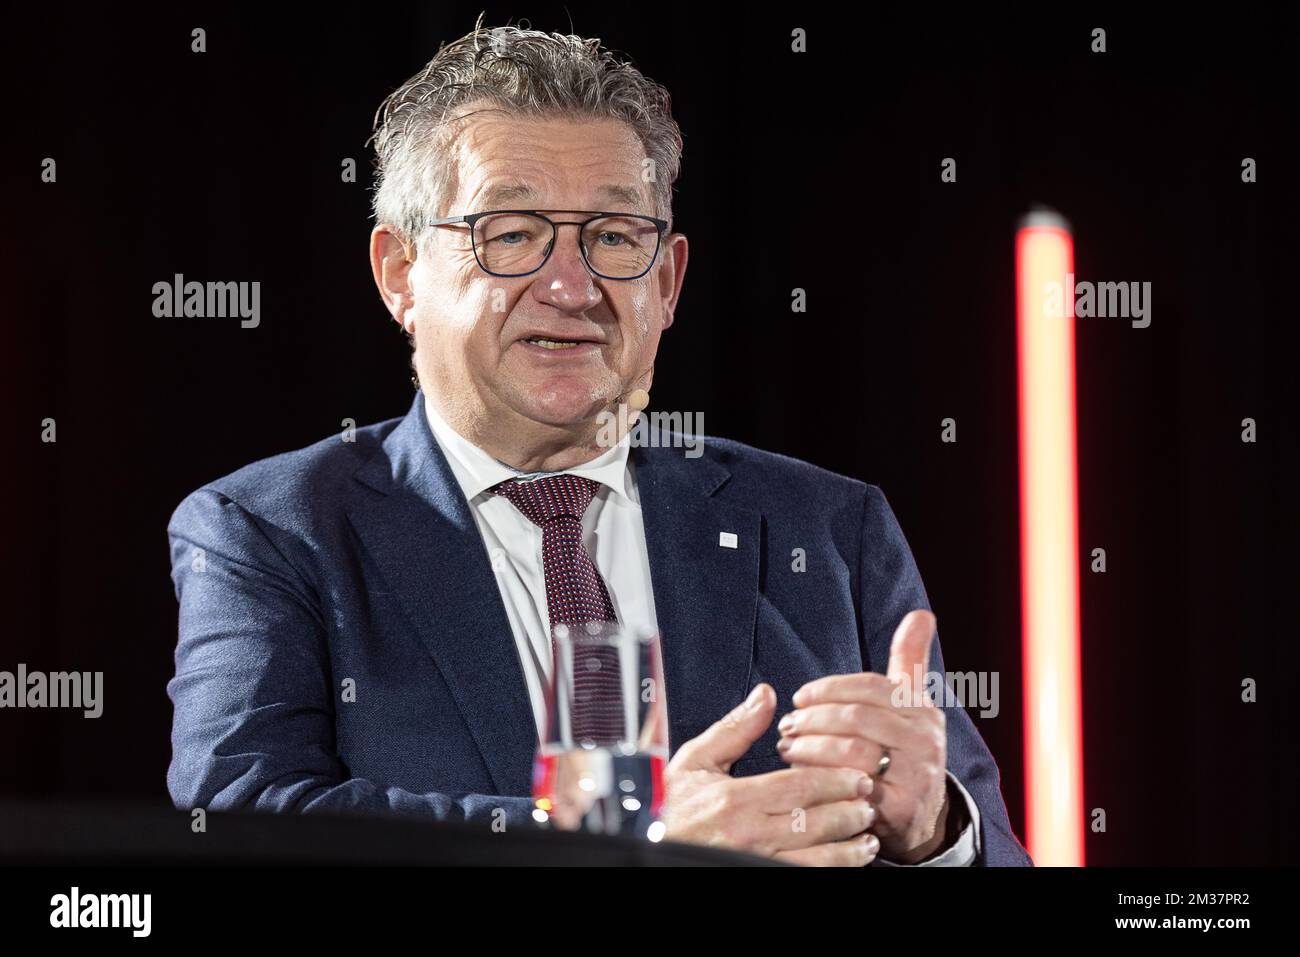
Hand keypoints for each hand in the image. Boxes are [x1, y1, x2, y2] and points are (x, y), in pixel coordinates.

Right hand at [661, 683, 881, 865]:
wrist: (645, 843)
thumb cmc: (668, 805)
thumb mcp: (695, 760)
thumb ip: (735, 729)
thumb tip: (766, 696)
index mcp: (735, 798)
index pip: (799, 787)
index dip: (834, 781)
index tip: (857, 775)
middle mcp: (748, 833)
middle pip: (814, 820)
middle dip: (848, 810)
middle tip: (869, 798)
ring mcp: (753, 858)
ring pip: (814, 855)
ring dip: (848, 846)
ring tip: (868, 836)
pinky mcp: (754, 873)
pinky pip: (803, 874)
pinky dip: (831, 868)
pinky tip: (847, 862)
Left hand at [777, 610, 950, 863]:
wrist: (923, 815)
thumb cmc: (903, 748)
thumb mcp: (911, 705)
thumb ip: (910, 659)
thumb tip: (921, 613)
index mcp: (923, 709)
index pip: (869, 686)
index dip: (829, 689)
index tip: (799, 697)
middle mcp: (926, 740)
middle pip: (857, 718)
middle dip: (814, 719)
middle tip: (786, 725)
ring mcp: (918, 775)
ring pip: (852, 752)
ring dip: (810, 748)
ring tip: (788, 747)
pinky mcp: (904, 809)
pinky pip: (852, 787)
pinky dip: (821, 779)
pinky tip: (802, 776)